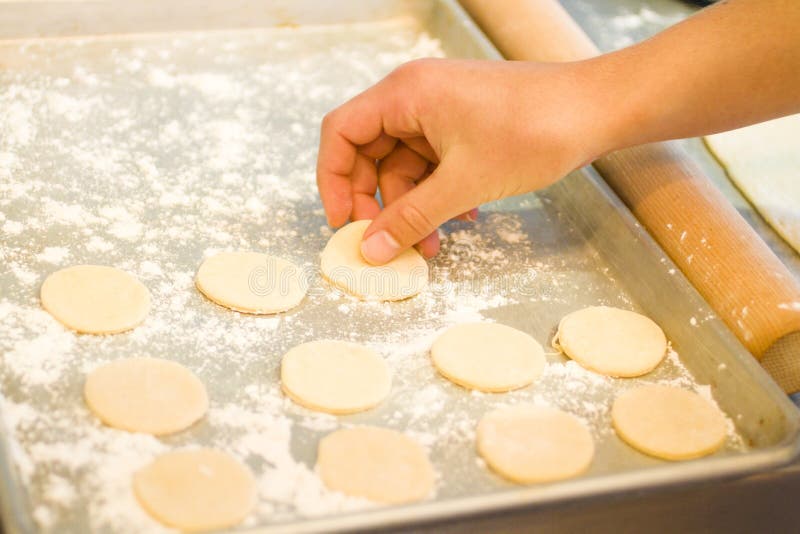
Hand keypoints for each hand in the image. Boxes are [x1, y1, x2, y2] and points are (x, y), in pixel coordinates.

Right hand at [316, 58, 610, 263]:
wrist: (597, 110)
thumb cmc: (534, 130)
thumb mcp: (464, 182)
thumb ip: (411, 217)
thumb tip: (371, 249)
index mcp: (405, 94)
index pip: (341, 133)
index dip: (333, 180)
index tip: (343, 223)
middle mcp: (415, 96)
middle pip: (369, 153)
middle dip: (376, 202)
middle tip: (385, 242)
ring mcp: (440, 110)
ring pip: (403, 165)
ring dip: (412, 207)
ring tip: (429, 245)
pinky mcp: (463, 125)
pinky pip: (432, 164)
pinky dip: (437, 194)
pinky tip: (460, 219)